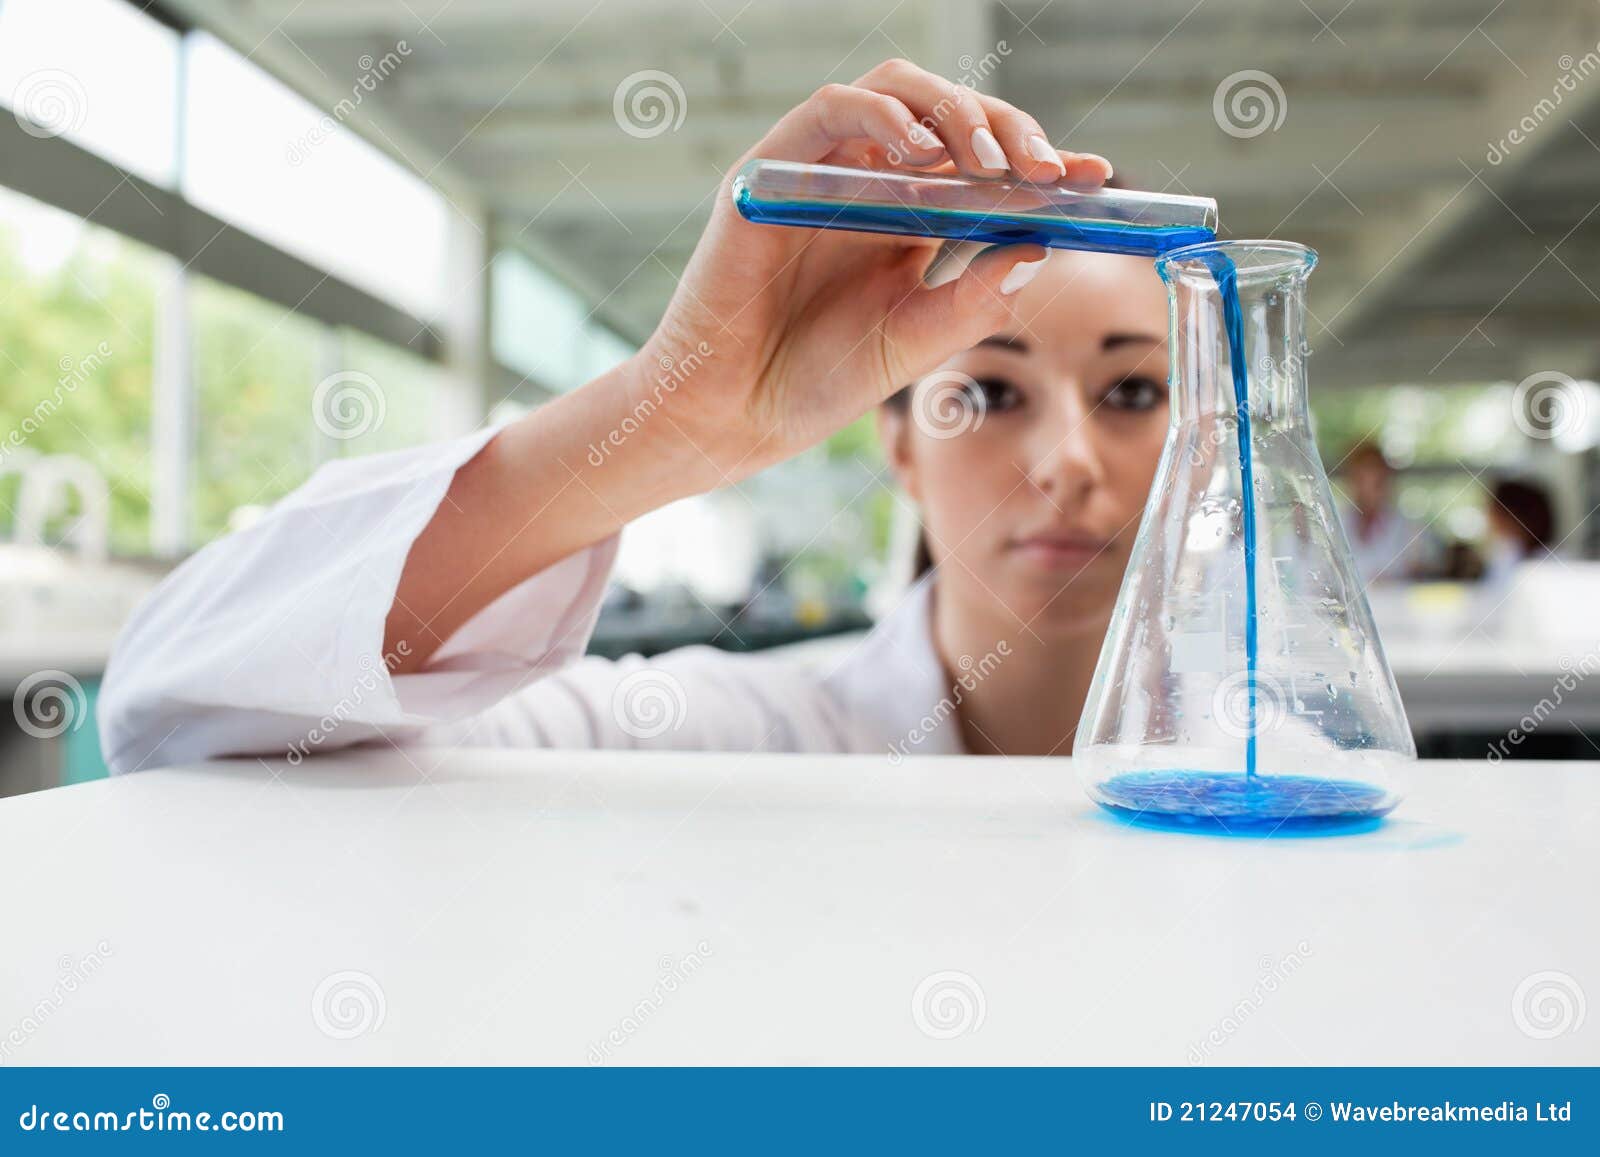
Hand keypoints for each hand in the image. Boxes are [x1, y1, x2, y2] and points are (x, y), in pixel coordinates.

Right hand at [622, 58, 1112, 492]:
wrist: (734, 415)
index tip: (1094, 179)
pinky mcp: (774, 169)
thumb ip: (974, 298)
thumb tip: (1039, 246)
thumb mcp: (915, 342)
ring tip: (992, 163)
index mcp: (908, 220)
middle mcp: (869, 184)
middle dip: (1009, 131)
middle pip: (950, 115)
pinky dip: (885, 120)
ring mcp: (822, 171)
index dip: (1040, 163)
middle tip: (1048, 172)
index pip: (985, 168)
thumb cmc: (815, 381)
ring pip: (898, 93)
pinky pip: (833, 110)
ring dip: (955, 114)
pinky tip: (923, 156)